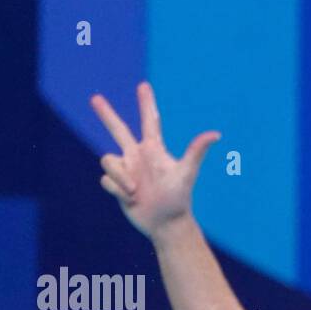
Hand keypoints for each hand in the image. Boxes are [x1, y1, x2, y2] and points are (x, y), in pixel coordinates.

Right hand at [91, 82, 219, 237]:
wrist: (166, 224)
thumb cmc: (179, 199)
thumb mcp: (186, 173)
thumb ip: (196, 152)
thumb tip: (216, 134)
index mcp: (154, 149)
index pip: (150, 120)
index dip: (146, 103)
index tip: (144, 86)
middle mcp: (138, 155)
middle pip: (118, 129)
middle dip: (106, 114)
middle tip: (94, 98)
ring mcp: (127, 169)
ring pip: (108, 161)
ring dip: (121, 178)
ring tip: (137, 191)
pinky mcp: (117, 184)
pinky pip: (106, 180)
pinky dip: (118, 190)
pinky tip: (131, 199)